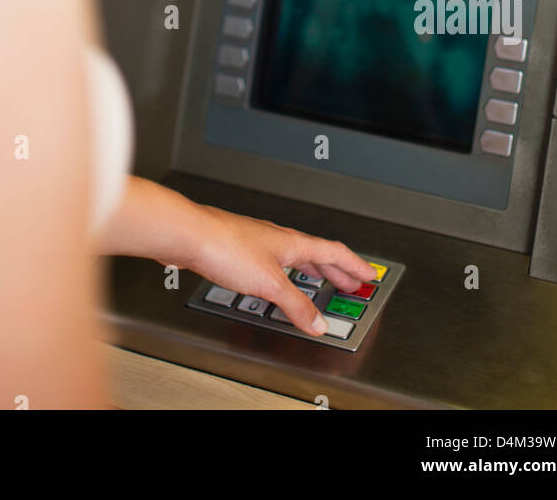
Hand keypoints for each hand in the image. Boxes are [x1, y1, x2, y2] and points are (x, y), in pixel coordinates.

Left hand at [187, 204, 373, 336]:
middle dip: (335, 270)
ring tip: (317, 283)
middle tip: (350, 283)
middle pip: (315, 254)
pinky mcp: (237, 250)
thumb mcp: (269, 283)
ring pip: (292, 257)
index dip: (353, 265)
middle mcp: (276, 239)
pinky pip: (271, 264)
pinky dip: (282, 276)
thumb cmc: (225, 245)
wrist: (188, 234)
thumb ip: (295, 304)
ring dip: (309, 272)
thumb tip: (317, 322)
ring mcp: (256, 242)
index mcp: (291, 242)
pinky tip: (274, 284)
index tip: (368, 274)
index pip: (333, 252)